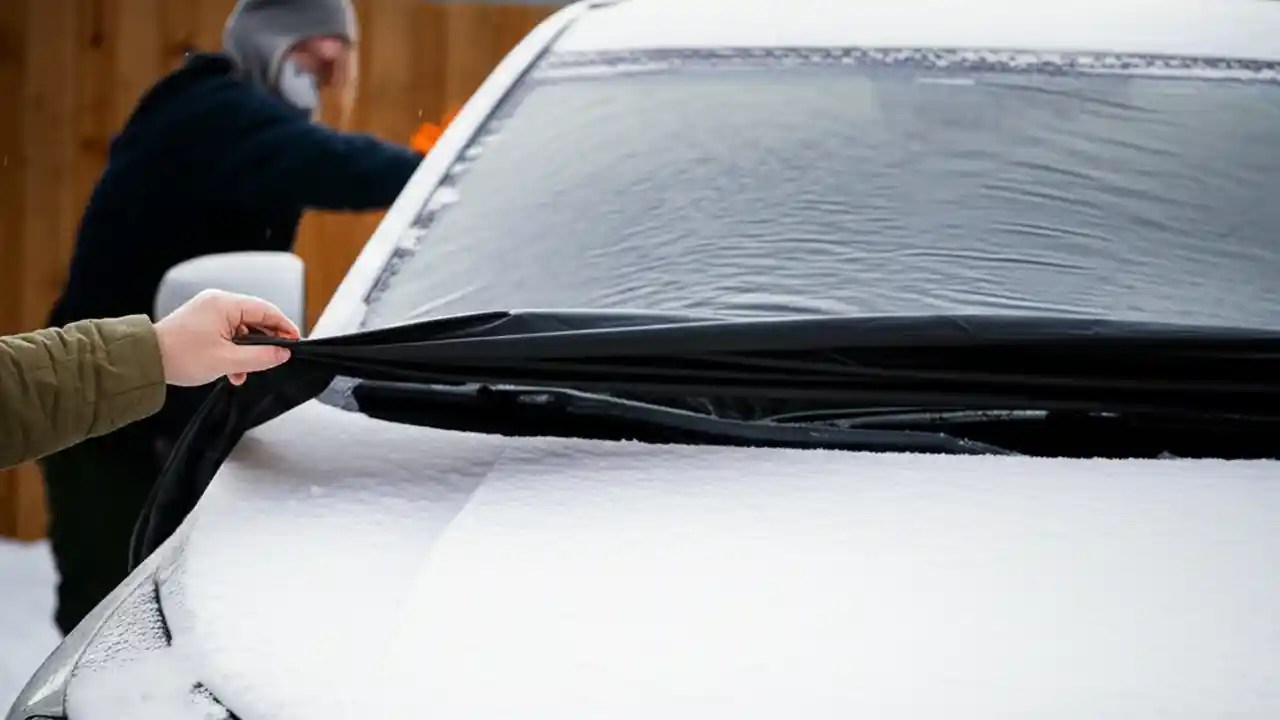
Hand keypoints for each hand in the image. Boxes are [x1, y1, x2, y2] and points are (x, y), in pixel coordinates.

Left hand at [154, 289, 299, 386]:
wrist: (145, 361)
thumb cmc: (180, 356)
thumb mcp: (227, 360)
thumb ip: (261, 357)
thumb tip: (283, 353)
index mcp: (225, 304)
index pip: (267, 310)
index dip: (285, 327)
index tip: (295, 343)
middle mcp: (217, 302)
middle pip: (256, 319)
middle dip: (265, 343)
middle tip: (274, 360)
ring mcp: (208, 311)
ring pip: (242, 329)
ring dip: (248, 351)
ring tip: (245, 372)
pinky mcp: (202, 322)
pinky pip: (228, 333)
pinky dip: (234, 350)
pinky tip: (233, 370)